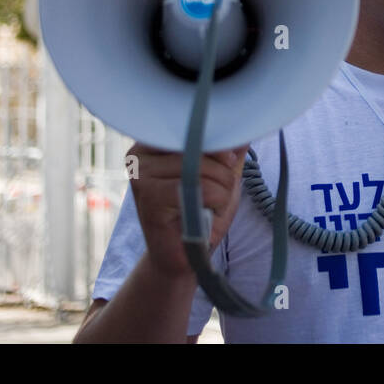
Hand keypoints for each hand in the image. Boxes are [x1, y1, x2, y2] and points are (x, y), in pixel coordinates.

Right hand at [127, 142, 248, 281]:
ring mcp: (141, 176)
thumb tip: (244, 125)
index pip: (195, 128)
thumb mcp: (220, 175)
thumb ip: (228, 150)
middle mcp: (140, 155)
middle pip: (200, 145)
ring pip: (203, 167)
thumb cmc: (200, 213)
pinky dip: (217, 201)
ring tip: (213, 205)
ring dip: (222, 189)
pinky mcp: (150, 199)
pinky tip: (207, 215)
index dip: (219, 145)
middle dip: (223, 171)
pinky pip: (202, 188)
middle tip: (219, 193)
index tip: (227, 162)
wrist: (183, 258)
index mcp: (152, 144)